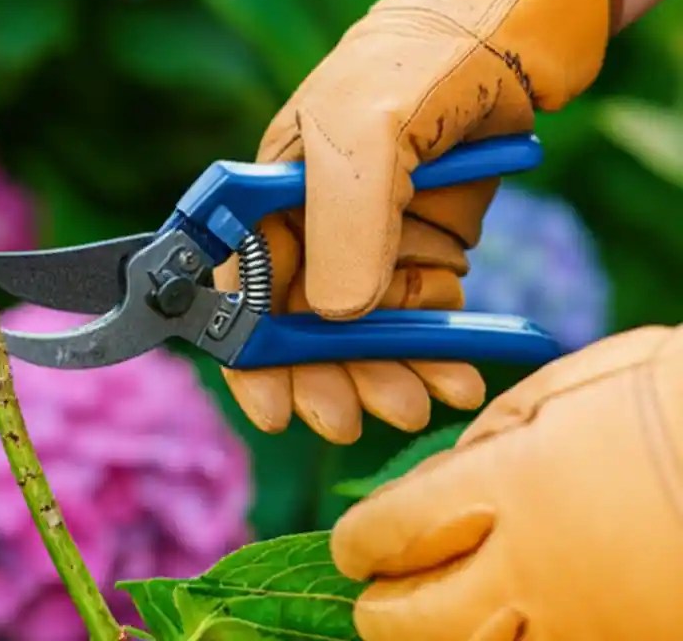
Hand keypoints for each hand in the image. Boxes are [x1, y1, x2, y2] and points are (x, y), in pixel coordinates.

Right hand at [220, 0, 619, 442]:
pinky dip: (435, 358)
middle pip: (296, 332)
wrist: (501, 45)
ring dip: (380, 380)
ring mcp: (362, 253)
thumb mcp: (364, 135)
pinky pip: (417, 326)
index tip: (274, 408)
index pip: (240, 293)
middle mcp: (306, 236)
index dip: (249, 355)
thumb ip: (343, 222)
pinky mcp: (418, 263)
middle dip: (319, 381)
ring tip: (415, 405)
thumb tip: (336, 315)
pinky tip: (458, 379)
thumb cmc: (409, 70)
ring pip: (358, 341)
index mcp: (263, 203)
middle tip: (347, 419)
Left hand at [331, 324, 682, 639]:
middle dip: (381, 611)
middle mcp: (531, 569)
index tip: (354, 546)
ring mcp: (583, 623)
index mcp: (506, 489)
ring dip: (443, 639)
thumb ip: (496, 434)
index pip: (385, 534)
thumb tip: (441, 473)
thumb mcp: (577, 388)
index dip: (357, 544)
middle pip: (409, 622)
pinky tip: (516, 621)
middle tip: (380, 595)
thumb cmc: (680, 399)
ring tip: (442, 616)